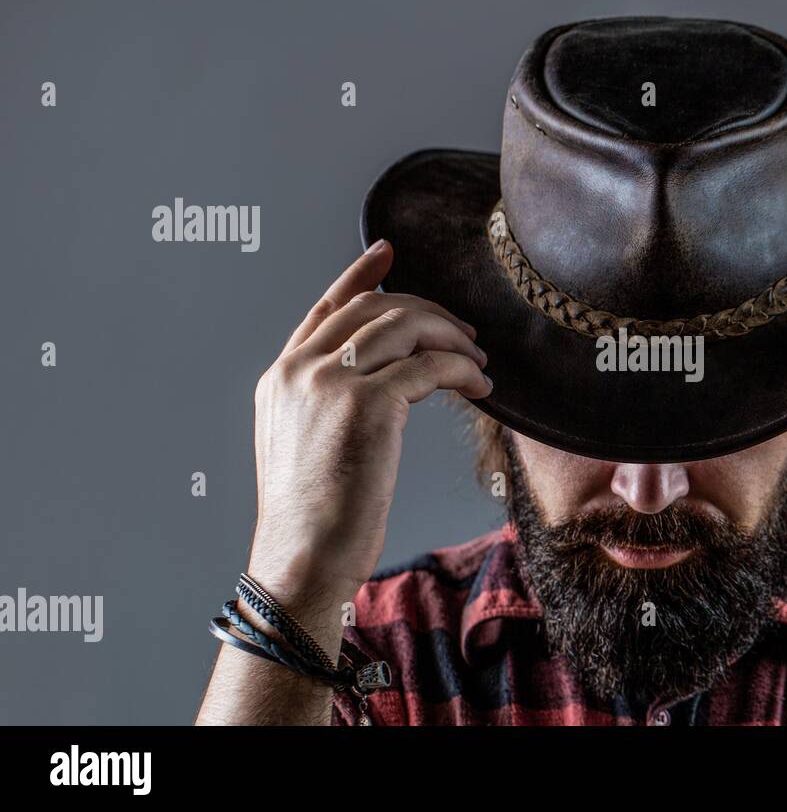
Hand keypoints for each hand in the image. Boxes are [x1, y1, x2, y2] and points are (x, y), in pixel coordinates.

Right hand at [248, 240, 490, 628]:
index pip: (325, 308)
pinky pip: (430, 366)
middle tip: (465, 333)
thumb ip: (326, 403)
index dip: (360, 276)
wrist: (302, 558)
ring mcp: (330, 383)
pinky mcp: (366, 404)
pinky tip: (479, 387)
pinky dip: (462, 370)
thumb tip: (380, 384)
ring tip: (480, 361)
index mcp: (280, 377)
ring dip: (452, 337)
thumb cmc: (314, 518)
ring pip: (404, 327)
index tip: (390, 253)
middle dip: (427, 311)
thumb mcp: (304, 446)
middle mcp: (300, 370)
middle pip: (374, 309)